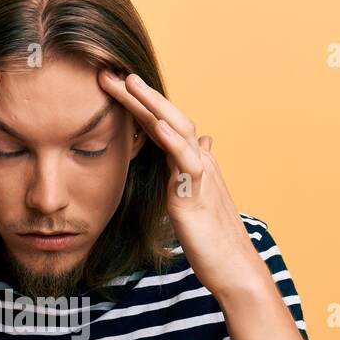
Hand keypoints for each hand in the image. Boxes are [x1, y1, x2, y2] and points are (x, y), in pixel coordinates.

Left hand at [98, 69, 264, 301]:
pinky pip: (186, 161)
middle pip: (165, 117)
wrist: (232, 266)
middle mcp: (197, 160)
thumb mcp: (196, 196)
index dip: (136, 104)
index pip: (160, 125)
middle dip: (136, 94)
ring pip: (177, 128)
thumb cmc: (212, 237)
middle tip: (107, 72)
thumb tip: (202, 140)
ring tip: (129, 82)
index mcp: (191, 161)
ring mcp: (199, 174)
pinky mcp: (197, 194)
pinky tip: (157, 123)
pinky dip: (172, 140)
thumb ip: (192, 168)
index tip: (110, 86)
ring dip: (152, 103)